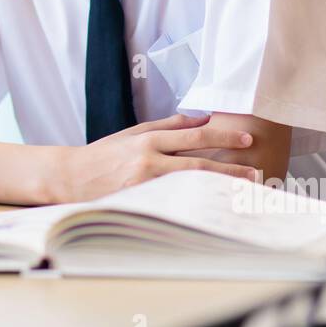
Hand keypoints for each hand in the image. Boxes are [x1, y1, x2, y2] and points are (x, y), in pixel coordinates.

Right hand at [55, 112, 258, 202]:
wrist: (70, 177)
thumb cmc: (103, 154)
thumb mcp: (132, 133)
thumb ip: (165, 126)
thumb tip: (198, 119)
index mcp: (149, 139)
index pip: (195, 135)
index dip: (223, 136)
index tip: (246, 139)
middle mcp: (149, 160)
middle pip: (198, 163)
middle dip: (230, 168)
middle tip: (255, 172)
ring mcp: (144, 184)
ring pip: (190, 185)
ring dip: (218, 188)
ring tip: (242, 192)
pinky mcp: (139, 202)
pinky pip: (174, 203)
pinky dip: (195, 203)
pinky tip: (212, 207)